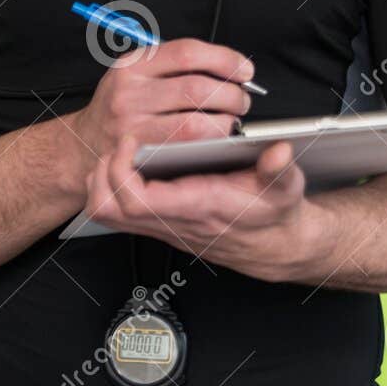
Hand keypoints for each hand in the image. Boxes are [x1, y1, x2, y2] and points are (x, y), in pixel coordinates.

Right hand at [66, 38, 254, 165]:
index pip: (188, 52)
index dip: (224, 59)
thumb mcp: (138, 73)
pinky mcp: (138, 154)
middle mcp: (129, 91)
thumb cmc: (122, 105)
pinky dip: (211, 141)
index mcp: (134, 64)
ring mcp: (132, 125)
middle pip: (196, 88)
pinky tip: (217, 137)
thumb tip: (231, 67)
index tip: (244, 69)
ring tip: (233, 119)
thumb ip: (177, 65)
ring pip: (195, 122)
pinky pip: (186, 148)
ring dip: (225, 121)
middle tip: (242, 99)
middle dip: (231, 94)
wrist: (84, 143)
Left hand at [84, 134, 329, 283]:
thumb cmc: (273, 212)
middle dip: (103, 171)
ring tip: (119, 153)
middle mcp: (173, 221)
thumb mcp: (284, 187)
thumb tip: (279, 150)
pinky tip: (129, 165)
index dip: (122, 169)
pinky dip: (111, 188)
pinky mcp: (160, 225)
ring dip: (102, 181)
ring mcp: (163, 226)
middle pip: (109, 208)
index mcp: (196, 207)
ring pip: (107, 214)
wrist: (274, 245)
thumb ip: (278, 169)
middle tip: (120, 143)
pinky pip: (118, 214)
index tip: (133, 139)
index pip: (137, 200)